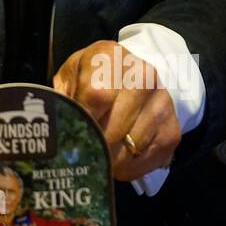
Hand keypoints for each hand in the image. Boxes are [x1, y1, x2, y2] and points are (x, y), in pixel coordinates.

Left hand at [52, 40, 180, 181]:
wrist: (135, 75)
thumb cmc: (94, 76)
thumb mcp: (72, 76)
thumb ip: (62, 97)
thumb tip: (53, 130)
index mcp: (110, 56)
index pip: (96, 96)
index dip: (82, 121)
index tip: (71, 136)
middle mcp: (143, 76)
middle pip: (113, 129)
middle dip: (94, 148)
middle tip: (81, 156)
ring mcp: (162, 104)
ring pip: (129, 151)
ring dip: (110, 162)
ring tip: (98, 157)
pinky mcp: (173, 131)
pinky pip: (145, 162)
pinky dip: (127, 168)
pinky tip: (117, 160)